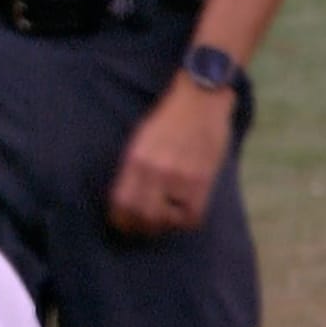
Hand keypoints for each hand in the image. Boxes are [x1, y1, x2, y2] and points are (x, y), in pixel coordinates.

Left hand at [108, 73, 233, 234]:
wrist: (200, 97)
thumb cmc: (169, 117)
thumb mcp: (141, 139)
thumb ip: (134, 168)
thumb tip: (128, 201)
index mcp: (135, 159)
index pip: (122, 204)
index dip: (121, 221)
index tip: (124, 225)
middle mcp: (155, 170)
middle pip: (143, 217)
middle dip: (141, 228)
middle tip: (144, 229)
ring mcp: (180, 176)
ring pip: (167, 220)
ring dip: (165, 225)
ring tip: (166, 220)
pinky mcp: (203, 179)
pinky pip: (192, 216)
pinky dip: (187, 220)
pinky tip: (185, 213)